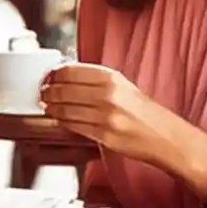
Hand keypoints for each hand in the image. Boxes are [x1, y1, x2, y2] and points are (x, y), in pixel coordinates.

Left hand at [39, 64, 182, 169]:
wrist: (164, 136)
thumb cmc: (144, 112)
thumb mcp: (122, 86)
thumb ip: (96, 80)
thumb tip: (66, 77)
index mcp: (112, 78)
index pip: (71, 71)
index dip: (54, 74)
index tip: (48, 76)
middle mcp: (108, 94)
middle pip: (64, 89)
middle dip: (48, 91)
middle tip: (42, 92)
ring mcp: (105, 116)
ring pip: (66, 109)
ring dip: (51, 107)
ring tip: (46, 106)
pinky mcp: (103, 135)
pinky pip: (74, 126)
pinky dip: (62, 121)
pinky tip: (58, 119)